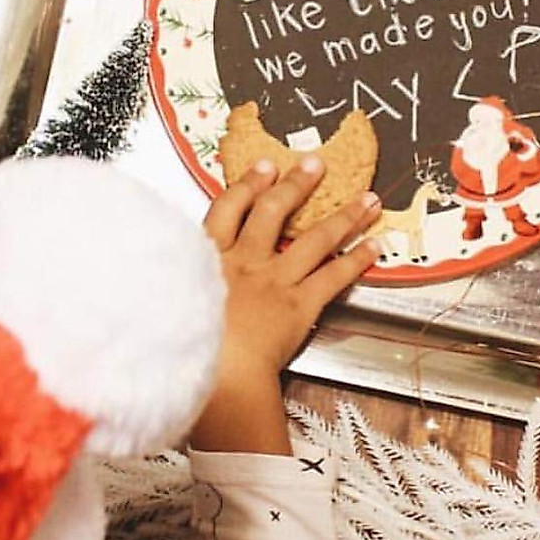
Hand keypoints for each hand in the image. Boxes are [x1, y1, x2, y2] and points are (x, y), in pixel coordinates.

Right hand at [192, 156, 381, 453]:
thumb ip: (174, 283)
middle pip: (273, 212)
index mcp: (206, 259)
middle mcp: (244, 262)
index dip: (248, 184)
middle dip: (297, 184)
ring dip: (344, 216)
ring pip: (315, 239)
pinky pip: (334, 276)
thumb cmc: (179, 348)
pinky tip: (375, 246)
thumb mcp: (163, 302)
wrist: (209, 376)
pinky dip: (358, 260)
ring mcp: (274, 281)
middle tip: (316, 164)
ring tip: (367, 200)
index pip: (226, 210)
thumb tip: (167, 275)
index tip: (264, 166)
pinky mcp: (299, 305)